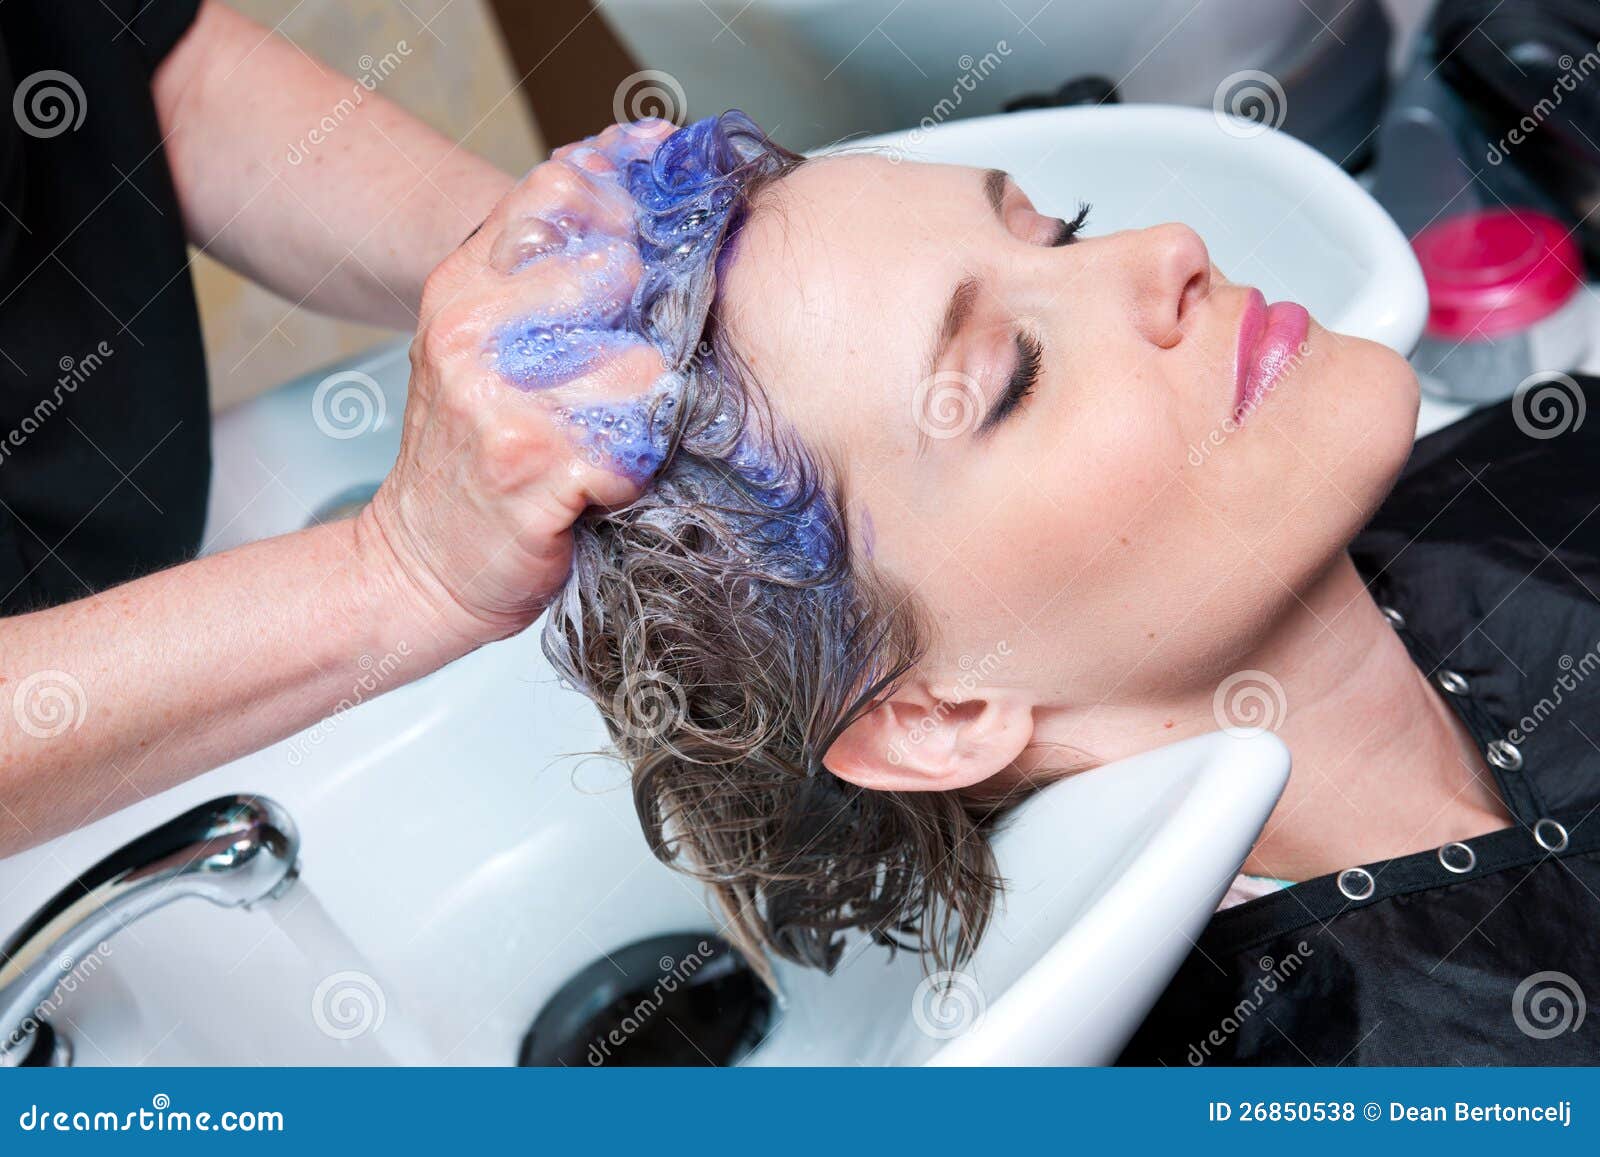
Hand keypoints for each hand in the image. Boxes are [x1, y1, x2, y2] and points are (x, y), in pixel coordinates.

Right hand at [360, 120, 676, 651]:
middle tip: (643, 368)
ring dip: (651, 407)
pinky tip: (606, 483)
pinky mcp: (536, 471)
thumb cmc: (471, 449)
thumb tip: (635, 153)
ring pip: (642, 364)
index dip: (627, 212)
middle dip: (652, 316)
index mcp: (461, 287)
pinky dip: (637, 472)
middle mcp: (473, 334)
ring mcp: (501, 402)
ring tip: (619, 436)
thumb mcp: (484, 339)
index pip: (562, 192)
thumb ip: (548, 260)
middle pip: (616, 268)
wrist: (420, 565)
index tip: (657, 246)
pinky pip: (636, 448)